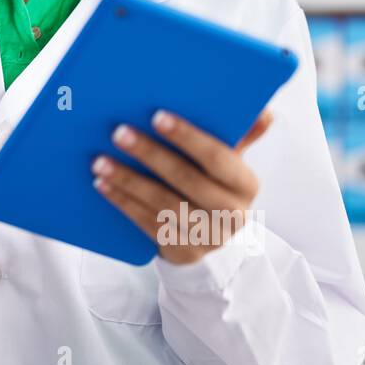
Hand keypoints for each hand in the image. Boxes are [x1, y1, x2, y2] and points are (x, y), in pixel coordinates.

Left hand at [91, 107, 273, 265]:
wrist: (212, 237)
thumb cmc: (214, 185)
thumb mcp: (229, 162)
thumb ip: (239, 135)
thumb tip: (264, 112)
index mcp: (245, 184)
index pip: (218, 158)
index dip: (188, 138)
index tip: (157, 116)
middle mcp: (232, 213)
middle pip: (187, 180)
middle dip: (150, 154)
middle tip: (118, 133)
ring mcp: (208, 237)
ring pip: (163, 205)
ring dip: (128, 181)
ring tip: (100, 161)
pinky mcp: (184, 253)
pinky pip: (149, 225)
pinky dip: (123, 203)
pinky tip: (103, 185)